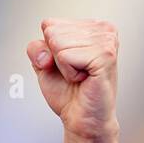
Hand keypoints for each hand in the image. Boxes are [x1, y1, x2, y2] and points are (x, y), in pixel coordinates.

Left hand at [26, 18, 118, 142]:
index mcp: (91, 26)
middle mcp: (103, 28)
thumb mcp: (43, 63)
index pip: (48, 24)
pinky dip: (69, 73)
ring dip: (64, 66)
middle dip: (55, 58)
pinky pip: (65, 56)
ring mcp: (107, 40)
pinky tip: (85, 79)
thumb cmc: (67, 92)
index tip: (67, 65)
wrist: (81, 119)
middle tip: (75, 73)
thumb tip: (47, 51)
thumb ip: (37, 47)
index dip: (48, 50)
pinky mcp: (106, 55)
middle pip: (51, 31)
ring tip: (81, 76)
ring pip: (57, 42)